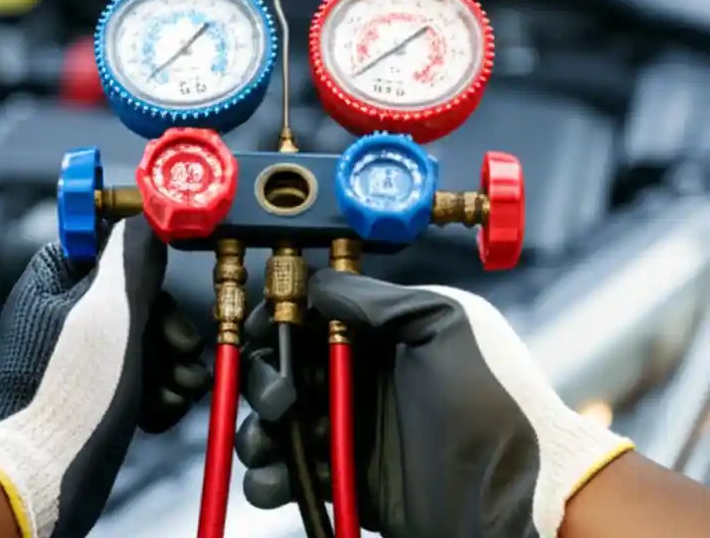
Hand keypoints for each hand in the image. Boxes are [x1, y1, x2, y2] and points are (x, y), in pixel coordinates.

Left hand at [0, 217, 209, 537]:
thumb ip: (133, 260)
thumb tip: (148, 214)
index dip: (145, 268)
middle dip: (167, 328)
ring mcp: (70, 359)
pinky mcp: (84, 397)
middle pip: (132, 301)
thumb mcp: (110, 312)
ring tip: (184, 389)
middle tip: (184, 351)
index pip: (107, 249)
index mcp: (51, 281)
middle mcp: (57, 316)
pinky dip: (153, 394)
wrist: (41, 478)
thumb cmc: (68, 395)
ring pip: (137, 344)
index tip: (172, 285)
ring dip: (169, 365)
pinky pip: (130, 381)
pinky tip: (164, 412)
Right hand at [237, 270, 634, 537]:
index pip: (311, 318)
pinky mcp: (347, 481)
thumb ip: (379, 302)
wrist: (524, 498)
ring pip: (276, 425)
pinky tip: (276, 482)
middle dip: (264, 381)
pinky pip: (291, 474)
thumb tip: (319, 283)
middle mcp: (361, 380)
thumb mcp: (444, 327)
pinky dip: (270, 478)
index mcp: (382, 337)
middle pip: (281, 370)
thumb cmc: (497, 406)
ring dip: (257, 433)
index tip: (261, 332)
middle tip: (280, 402)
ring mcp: (351, 432)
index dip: (279, 321)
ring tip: (267, 448)